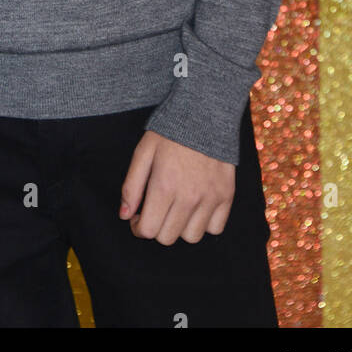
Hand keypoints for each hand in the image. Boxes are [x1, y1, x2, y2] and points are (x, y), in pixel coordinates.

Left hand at [119, 131, 234, 244]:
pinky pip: (215, 228)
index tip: (138, 218)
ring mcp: (210, 198)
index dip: (138, 228)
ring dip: (180, 228)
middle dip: (156, 228)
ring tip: (176, 209)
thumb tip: (125, 216)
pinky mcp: (227, 196)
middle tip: (156, 211)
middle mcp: (188, 197)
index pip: (148, 231)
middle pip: (168, 238)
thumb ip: (131, 186)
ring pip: (192, 237)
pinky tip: (196, 208)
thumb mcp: (143, 153)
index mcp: (164, 186)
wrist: (204, 114)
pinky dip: (205, 223)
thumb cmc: (169, 133)